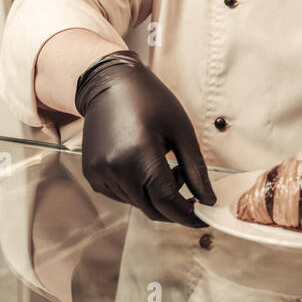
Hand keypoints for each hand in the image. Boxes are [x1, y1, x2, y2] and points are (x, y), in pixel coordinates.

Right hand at [76, 50, 216, 227]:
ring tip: (165, 165)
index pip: (167, 201)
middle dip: (175, 207)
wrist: (109, 84)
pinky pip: (122, 196)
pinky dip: (139, 190)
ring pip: (137, 204)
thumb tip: (209, 200)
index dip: (189, 214)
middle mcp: (115, 169)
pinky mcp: (92, 175)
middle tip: (191, 189)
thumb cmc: (149, 100)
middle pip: (151, 209)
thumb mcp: (181, 131)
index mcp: (138, 155)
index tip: (205, 216)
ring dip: (156, 196)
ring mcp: (100, 174)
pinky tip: (145, 166)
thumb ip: (196, 169)